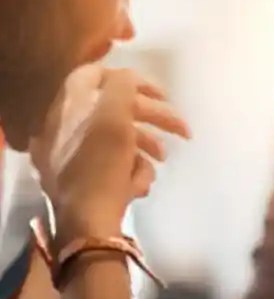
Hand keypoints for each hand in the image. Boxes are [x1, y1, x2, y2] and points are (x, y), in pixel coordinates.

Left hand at [31, 66, 188, 240]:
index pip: (96, 74)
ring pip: (120, 141)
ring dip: (146, 150)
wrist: (86, 224)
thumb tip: (131, 77)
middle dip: (152, 120)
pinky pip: (115, 166)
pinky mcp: (84, 180)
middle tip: (183, 131)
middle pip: (116, 109)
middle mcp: (66, 127)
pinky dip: (132, 173)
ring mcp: (73, 155)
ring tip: (159, 164)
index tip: (162, 95)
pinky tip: (139, 187)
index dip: (132, 79)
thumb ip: (123, 88)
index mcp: (69, 107)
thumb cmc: (101, 168)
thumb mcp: (114, 119)